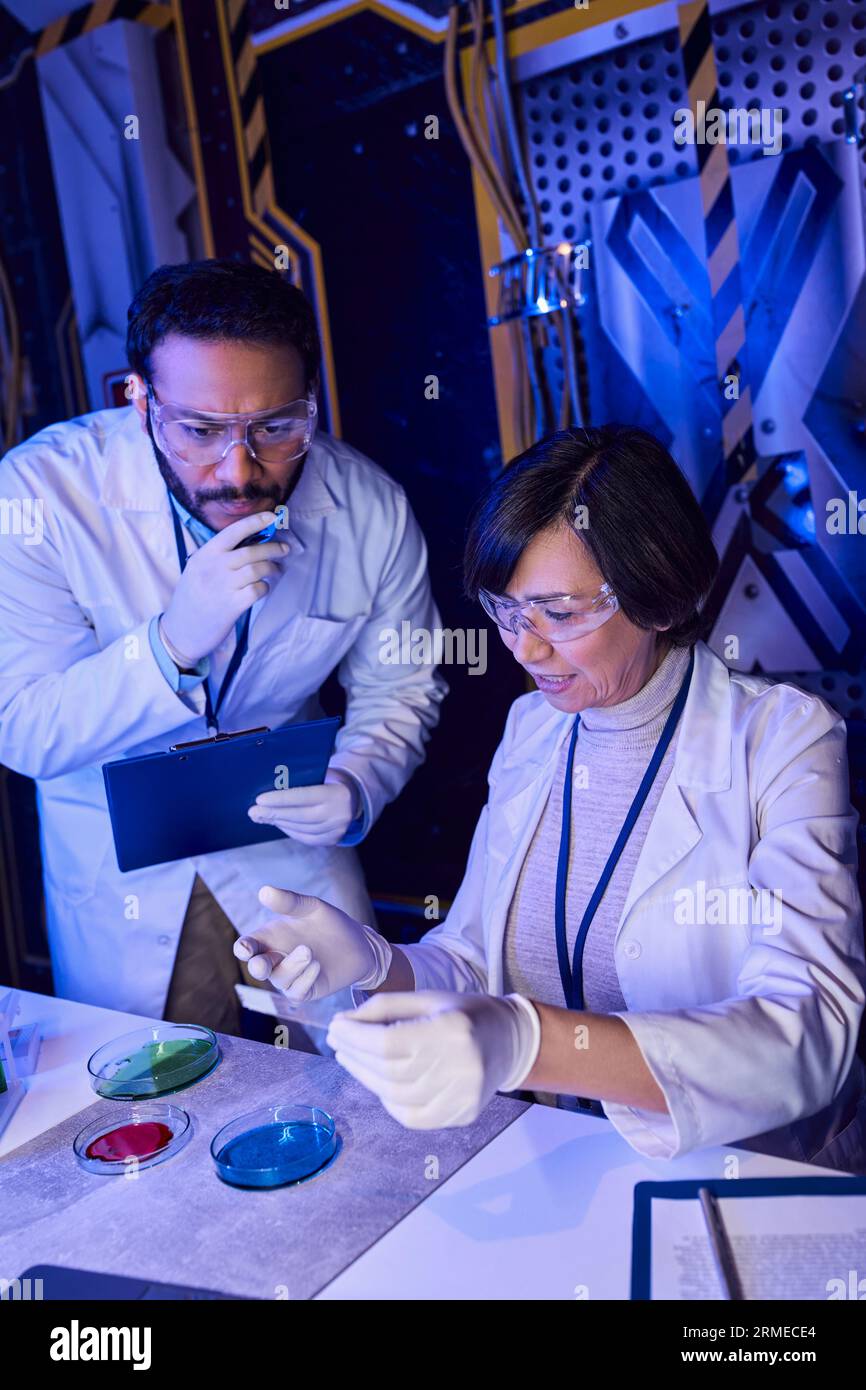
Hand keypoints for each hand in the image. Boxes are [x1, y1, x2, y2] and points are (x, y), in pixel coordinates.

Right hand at [160, 511, 288, 663]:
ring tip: (276, 570)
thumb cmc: (191, 598)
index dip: (255, 521)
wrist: (180, 631)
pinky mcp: (232, 605)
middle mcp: (213, 567)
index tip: (272, 517)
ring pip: (257, 569)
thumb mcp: (196, 570)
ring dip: (272, 568)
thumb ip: (218, 557)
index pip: (233, 531)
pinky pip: (258, 590)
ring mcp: (223, 586)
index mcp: (204, 555)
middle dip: (273, 548)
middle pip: (251, 551)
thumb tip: (251, 542)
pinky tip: (263, 589)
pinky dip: (265, 587)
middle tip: (284, 549)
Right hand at [233, 885, 391, 1002]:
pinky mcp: (307, 990)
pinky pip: (297, 991)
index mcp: (270, 939)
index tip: (245, 947)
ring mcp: (291, 977)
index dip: (242, 948)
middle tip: (262, 964)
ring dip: (291, 966)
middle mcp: (276, 960)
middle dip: (257, 967)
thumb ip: (289, 902)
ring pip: (280, 979)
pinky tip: (317, 965)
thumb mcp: (311, 908)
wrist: (359, 942)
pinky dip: (305, 979)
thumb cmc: (329, 923)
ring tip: (309, 950)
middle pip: (257, 968)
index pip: (247, 947)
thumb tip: (264, 891)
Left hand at [247, 769, 358, 845]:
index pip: (304, 796)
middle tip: (253, 812)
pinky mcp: (333, 839)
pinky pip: (306, 838)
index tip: (260, 800)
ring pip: (301, 829)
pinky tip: (279, 824)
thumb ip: (301, 780)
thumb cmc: (331, 780)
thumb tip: (270, 788)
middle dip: (273, 813)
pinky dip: (290, 831)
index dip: (280, 799)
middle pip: (299, 816)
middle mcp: (338, 814)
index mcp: (336, 793)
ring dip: (279, 822)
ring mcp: (337, 830)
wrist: (355, 797)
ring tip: (262, 817)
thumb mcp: (322, 774)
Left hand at [325, 991, 540, 1128]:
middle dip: (355, 1055)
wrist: (511, 1039)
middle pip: (389, 1070)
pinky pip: (413, 1117)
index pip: (389, 1041)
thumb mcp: (426, 998)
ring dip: (366, 1078)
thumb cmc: (464, 1013)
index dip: (356, 1037)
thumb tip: (343, 1024)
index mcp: (453, 1029)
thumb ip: (384, 1008)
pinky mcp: (464, 1114)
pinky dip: (389, 1102)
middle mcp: (461, 1066)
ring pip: (396, 1096)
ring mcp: (464, 1096)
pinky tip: (379, 1083)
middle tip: (338, 1042)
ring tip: (352, 1060)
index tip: (336, 1028)